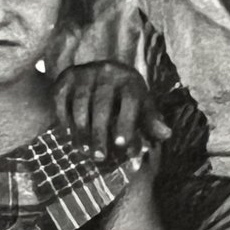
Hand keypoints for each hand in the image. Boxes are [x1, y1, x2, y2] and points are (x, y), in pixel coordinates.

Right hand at [53, 60, 170, 161]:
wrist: (99, 73)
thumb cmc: (125, 97)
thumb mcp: (141, 106)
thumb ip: (151, 122)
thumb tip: (166, 134)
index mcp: (130, 79)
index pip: (130, 101)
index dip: (126, 123)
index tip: (121, 145)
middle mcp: (107, 72)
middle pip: (102, 105)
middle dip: (100, 134)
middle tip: (100, 157)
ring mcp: (85, 72)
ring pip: (80, 104)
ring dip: (81, 131)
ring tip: (84, 151)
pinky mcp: (66, 76)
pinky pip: (62, 100)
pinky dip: (64, 118)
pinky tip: (69, 134)